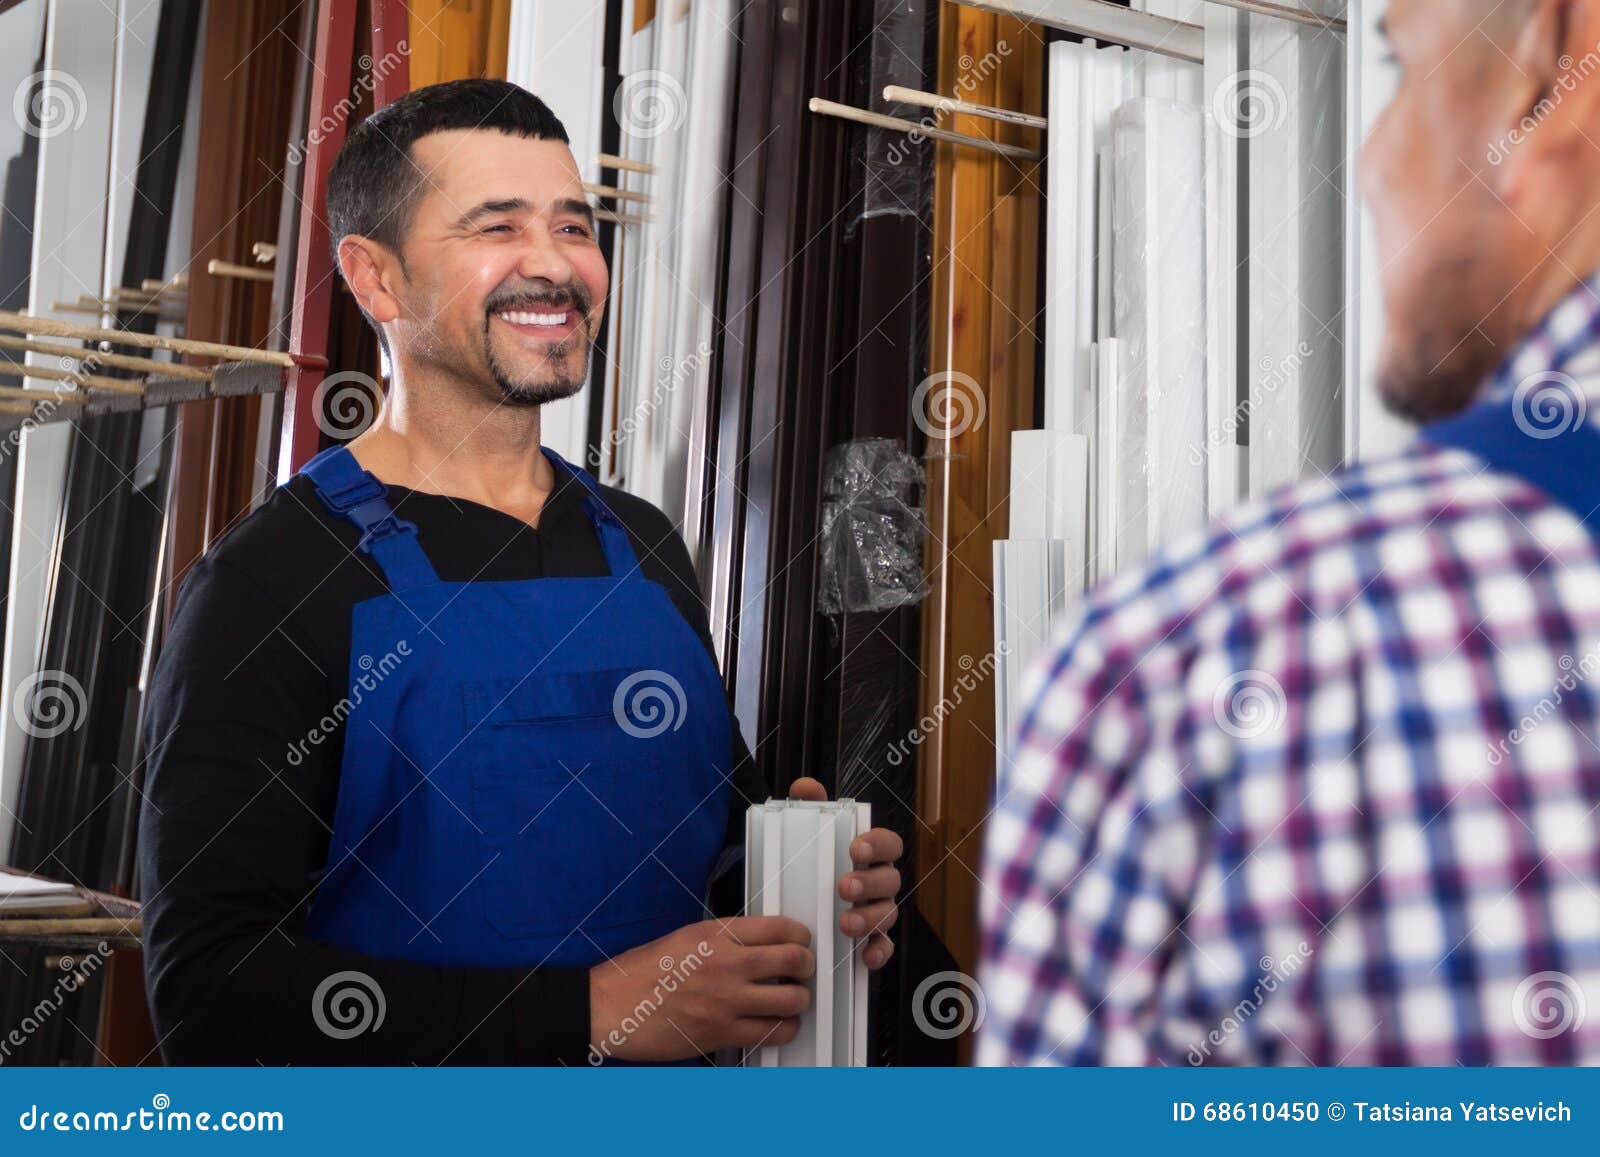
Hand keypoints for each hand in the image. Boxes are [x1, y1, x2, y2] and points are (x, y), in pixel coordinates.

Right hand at [588, 916, 812, 1062]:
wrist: (611, 1006)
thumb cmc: (640, 973)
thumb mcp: (685, 937)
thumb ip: (725, 938)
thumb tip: (759, 943)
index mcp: (716, 935)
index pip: (781, 928)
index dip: (801, 936)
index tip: (801, 942)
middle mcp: (726, 964)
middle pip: (795, 960)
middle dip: (806, 967)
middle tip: (802, 971)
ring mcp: (726, 1001)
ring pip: (791, 1000)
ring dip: (798, 1000)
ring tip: (791, 999)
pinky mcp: (722, 1033)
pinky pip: (772, 1033)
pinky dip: (783, 1029)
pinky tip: (776, 1024)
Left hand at [788, 777, 901, 969]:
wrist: (791, 898)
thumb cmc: (810, 860)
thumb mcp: (804, 830)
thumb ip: (807, 805)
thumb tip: (808, 787)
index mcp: (870, 854)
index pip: (889, 844)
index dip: (878, 845)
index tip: (856, 849)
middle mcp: (880, 882)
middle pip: (890, 880)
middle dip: (870, 883)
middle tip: (844, 887)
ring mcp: (878, 912)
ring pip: (888, 914)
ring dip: (870, 919)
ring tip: (845, 924)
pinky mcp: (870, 940)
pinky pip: (883, 948)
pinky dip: (878, 952)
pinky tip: (865, 956)